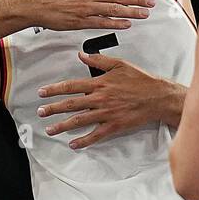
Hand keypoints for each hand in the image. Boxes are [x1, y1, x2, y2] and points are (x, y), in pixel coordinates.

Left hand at [36, 53, 181, 149]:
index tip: (42, 92)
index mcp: (100, 83)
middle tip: (40, 112)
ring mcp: (106, 113)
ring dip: (62, 126)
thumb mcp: (120, 64)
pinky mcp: (114, 125)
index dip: (54, 89)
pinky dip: (84, 140)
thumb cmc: (141, 80)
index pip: (71, 86)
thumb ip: (99, 60)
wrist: (158, 97)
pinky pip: (96, 134)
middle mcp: (100, 99)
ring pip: (79, 121)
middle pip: (71, 104)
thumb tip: (81, 55)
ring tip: (50, 129)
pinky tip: (73, 144)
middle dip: (53, 109)